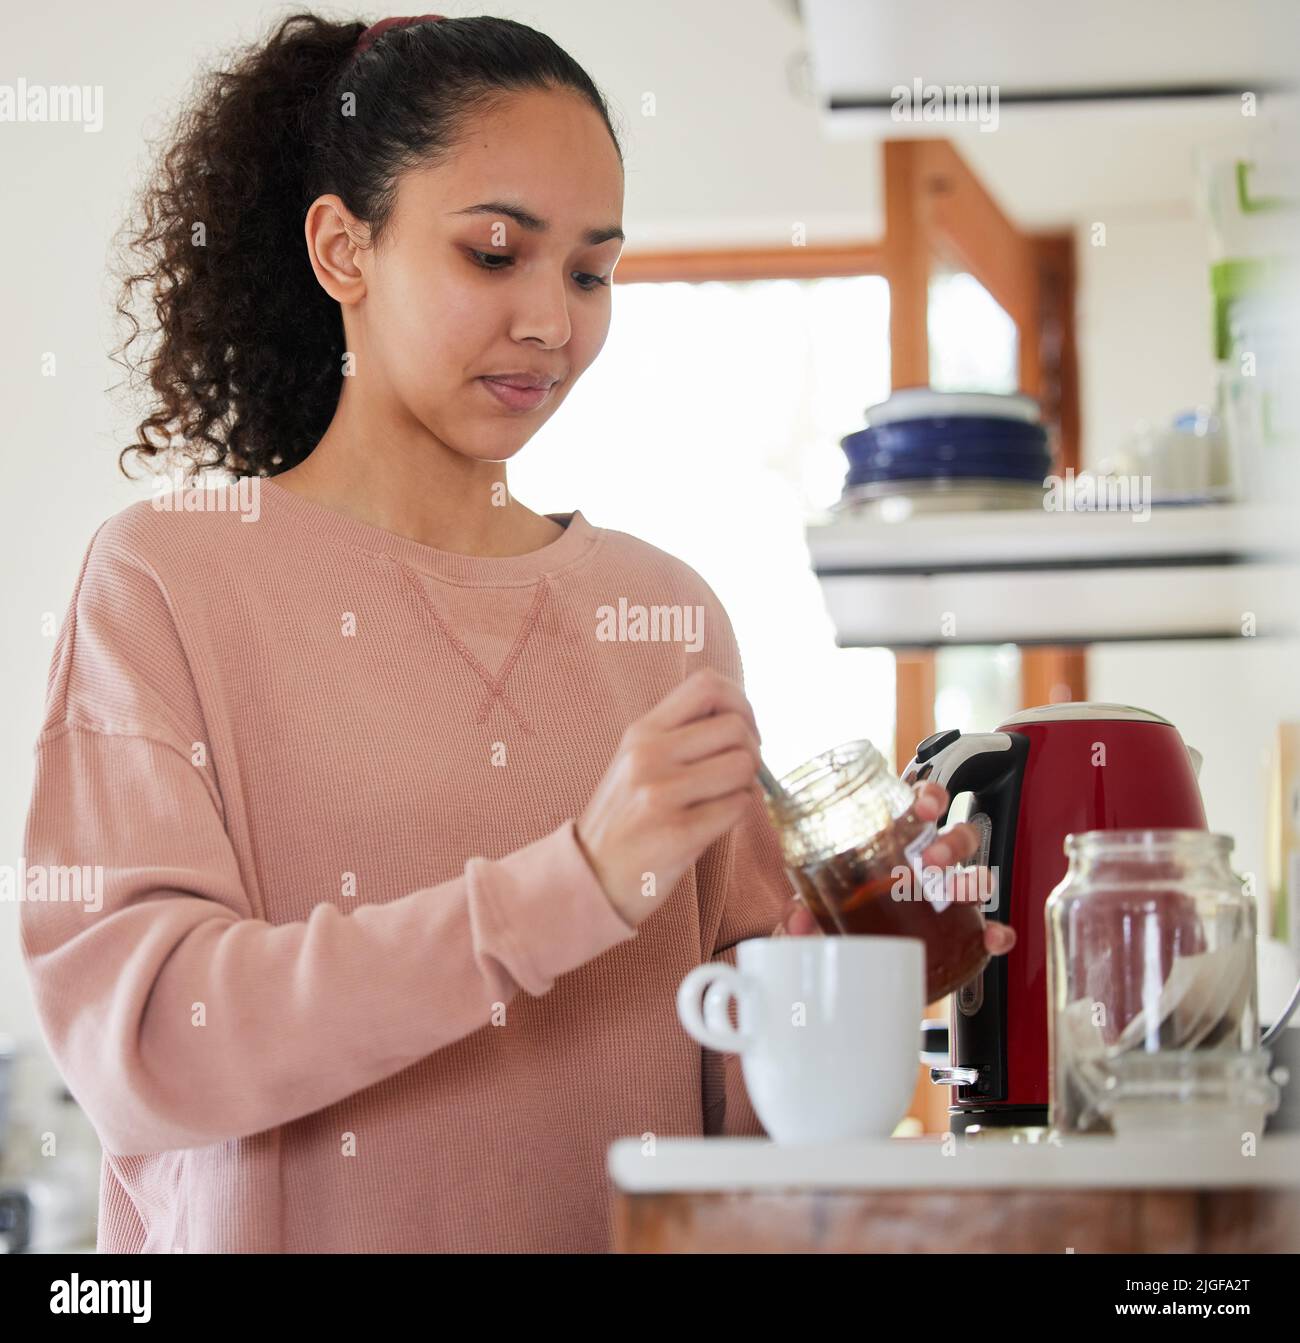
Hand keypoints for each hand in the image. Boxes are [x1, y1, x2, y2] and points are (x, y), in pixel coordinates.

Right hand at [576, 668, 761, 926]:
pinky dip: (737, 814)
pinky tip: (713, 823)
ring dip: (747, 785)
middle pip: (735, 727)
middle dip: (752, 750)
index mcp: (641, 732)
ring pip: (743, 766)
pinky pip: (738, 807)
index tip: (744, 729)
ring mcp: (660, 794)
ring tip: (725, 799)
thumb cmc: (624, 820)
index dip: (741, 702)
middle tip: (741, 773)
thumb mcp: (637, 763)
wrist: (590, 878)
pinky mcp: (678, 833)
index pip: (708, 685)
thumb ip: (680, 736)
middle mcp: (648, 755)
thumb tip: (743, 719)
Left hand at [775, 779, 1016, 957]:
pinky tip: (992, 937)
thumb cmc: (840, 914)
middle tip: (932, 859)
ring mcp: (949, 896)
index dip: (931, 797)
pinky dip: (996, 931)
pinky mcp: (962, 932)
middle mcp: (929, 864)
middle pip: (959, 836)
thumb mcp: (817, 905)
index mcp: (898, 842)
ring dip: (973, 881)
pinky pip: (989, 927)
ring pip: (978, 875)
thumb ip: (802, 910)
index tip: (925, 807)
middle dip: (952, 842)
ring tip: (955, 893)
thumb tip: (796, 922)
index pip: (923, 803)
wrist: (855, 957)